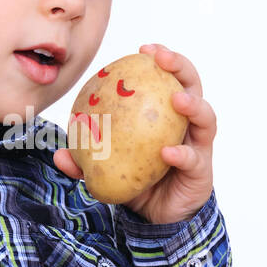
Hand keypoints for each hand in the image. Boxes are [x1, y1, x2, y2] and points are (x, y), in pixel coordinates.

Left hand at [54, 43, 215, 225]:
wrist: (158, 217)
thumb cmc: (138, 180)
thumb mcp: (109, 167)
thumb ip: (87, 160)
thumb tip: (60, 155)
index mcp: (165, 115)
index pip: (166, 78)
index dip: (160, 59)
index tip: (143, 49)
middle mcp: (187, 125)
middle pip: (192, 86)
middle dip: (181, 67)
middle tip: (162, 59)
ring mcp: (198, 146)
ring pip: (206, 118)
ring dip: (193, 105)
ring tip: (177, 100)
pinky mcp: (202, 171)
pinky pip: (193, 159)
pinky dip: (181, 154)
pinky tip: (167, 152)